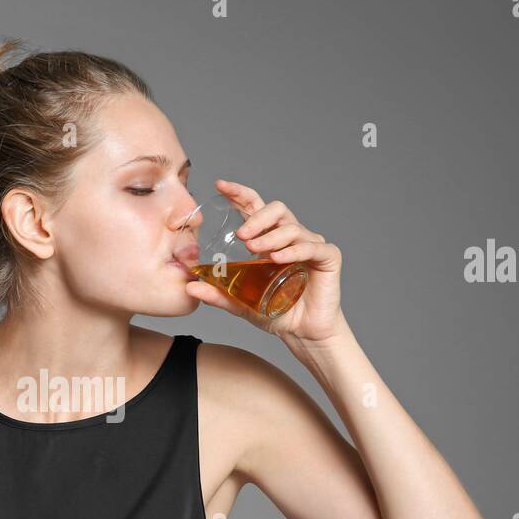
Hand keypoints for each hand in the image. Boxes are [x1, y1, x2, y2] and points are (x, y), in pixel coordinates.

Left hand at [184, 178, 343, 344]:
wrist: (303, 333)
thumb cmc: (276, 313)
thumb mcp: (241, 303)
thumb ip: (218, 295)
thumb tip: (190, 287)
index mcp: (270, 239)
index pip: (255, 207)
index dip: (239, 194)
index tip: (220, 186)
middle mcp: (291, 236)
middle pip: (276, 209)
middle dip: (257, 218)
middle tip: (241, 236)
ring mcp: (311, 244)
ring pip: (291, 227)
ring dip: (271, 237)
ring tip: (254, 250)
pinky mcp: (328, 257)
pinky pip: (311, 246)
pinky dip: (294, 250)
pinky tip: (277, 258)